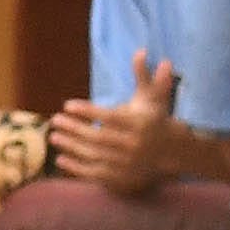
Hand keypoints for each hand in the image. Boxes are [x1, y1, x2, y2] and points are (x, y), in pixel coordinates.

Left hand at [51, 53, 178, 195]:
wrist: (175, 153)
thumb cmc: (157, 119)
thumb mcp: (152, 97)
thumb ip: (144, 76)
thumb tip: (141, 51)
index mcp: (141, 124)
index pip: (109, 117)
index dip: (87, 111)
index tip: (67, 105)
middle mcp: (136, 145)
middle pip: (98, 137)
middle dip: (74, 128)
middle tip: (55, 120)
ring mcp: (129, 164)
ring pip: (94, 155)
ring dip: (71, 146)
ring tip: (54, 136)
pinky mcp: (123, 178)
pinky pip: (96, 174)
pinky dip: (77, 167)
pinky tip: (61, 159)